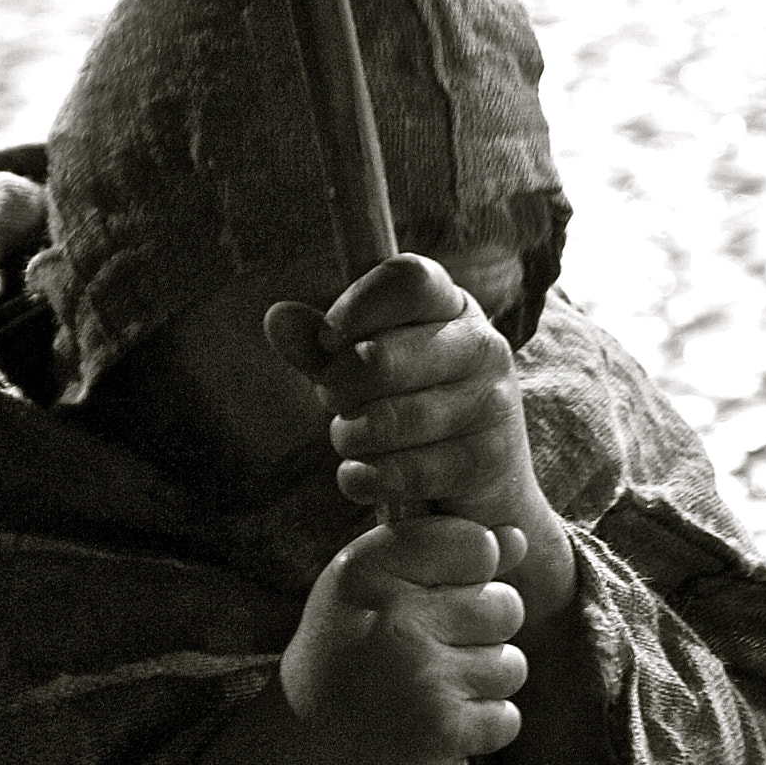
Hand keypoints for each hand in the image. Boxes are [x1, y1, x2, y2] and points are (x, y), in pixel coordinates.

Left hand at [263, 254, 539, 527]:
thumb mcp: (364, 369)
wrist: (478, 485)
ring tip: (354, 438)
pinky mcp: (486, 462)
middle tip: (337, 401)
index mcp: (449, 306)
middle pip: (378, 358)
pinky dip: (363, 478)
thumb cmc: (408, 408)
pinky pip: (399, 472)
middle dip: (338, 388)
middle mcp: (482, 345)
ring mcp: (490, 404)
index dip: (355, 308)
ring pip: (383, 421)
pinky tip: (362, 474)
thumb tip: (276, 318)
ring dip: (349, 436)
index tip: (328, 340)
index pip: (405, 279)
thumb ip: (320, 347)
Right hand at [279, 513, 526, 764]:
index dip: (469, 572)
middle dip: (480, 634)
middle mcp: (392, 615)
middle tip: (425, 655)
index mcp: (366, 569)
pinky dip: (478, 730)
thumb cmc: (342, 660)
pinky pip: (506, 717)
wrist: (297, 753)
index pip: (474, 542)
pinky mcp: (440, 729)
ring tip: (427, 692)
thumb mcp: (368, 590)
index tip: (433, 597)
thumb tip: (516, 537)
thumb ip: (440, 554)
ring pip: (511, 664)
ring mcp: (419, 674)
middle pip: (504, 606)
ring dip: (479, 686)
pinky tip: (433, 727)